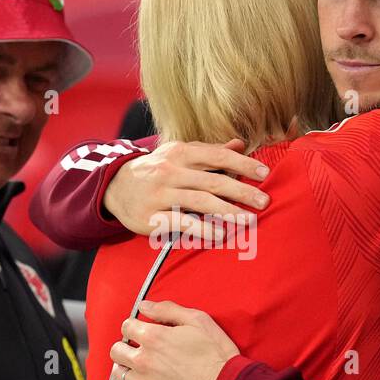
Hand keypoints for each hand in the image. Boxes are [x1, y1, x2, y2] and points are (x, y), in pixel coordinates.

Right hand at [103, 139, 270, 239]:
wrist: (115, 187)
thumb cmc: (155, 170)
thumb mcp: (178, 155)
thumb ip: (209, 151)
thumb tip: (240, 144)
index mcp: (180, 153)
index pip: (218, 156)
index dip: (243, 165)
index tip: (265, 174)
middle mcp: (170, 171)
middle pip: (213, 181)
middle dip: (242, 192)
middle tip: (265, 202)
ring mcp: (160, 194)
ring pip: (200, 202)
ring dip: (228, 212)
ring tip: (248, 220)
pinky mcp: (152, 217)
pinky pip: (182, 223)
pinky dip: (203, 229)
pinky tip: (221, 235)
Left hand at [109, 300, 240, 379]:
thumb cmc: (216, 354)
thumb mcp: (198, 321)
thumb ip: (167, 310)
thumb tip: (144, 306)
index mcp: (153, 338)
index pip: (126, 326)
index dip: (135, 325)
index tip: (144, 329)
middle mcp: (143, 362)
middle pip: (116, 350)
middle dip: (126, 345)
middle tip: (140, 347)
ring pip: (119, 373)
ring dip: (127, 366)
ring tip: (141, 366)